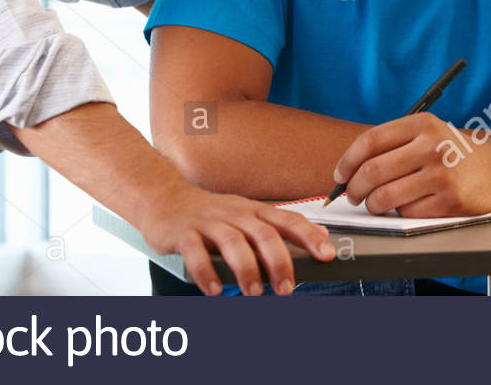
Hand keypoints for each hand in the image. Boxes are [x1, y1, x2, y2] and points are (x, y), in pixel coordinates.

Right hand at [138, 184, 335, 295]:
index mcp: (253, 211)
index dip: (309, 236)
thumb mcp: (248, 214)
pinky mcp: (183, 233)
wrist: (164, 199)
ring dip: (246, 269)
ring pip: (233, 242)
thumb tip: (321, 235)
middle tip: (286, 289)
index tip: (326, 255)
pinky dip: (206, 272)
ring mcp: (208, 222)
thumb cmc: (210, 213)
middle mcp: (234, 214)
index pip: (287, 220)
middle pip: (263, 233)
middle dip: (279, 262)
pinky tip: (214, 290)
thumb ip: (281, 226)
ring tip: (254, 292)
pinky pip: (195, 252)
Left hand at [332, 113, 490, 217]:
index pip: (370, 142)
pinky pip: (407, 213)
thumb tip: (349, 169)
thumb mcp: (427, 133)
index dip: (347, 161)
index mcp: (421, 124)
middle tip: (352, 196)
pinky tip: (406, 206)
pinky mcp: (450, 201)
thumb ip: (393, 144)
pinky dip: (400, 213)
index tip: (340, 175)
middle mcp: (431, 146)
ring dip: (373, 205)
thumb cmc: (453, 153)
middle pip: (373, 172)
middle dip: (354, 189)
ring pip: (385, 197)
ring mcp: (442, 174)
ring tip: (376, 204)